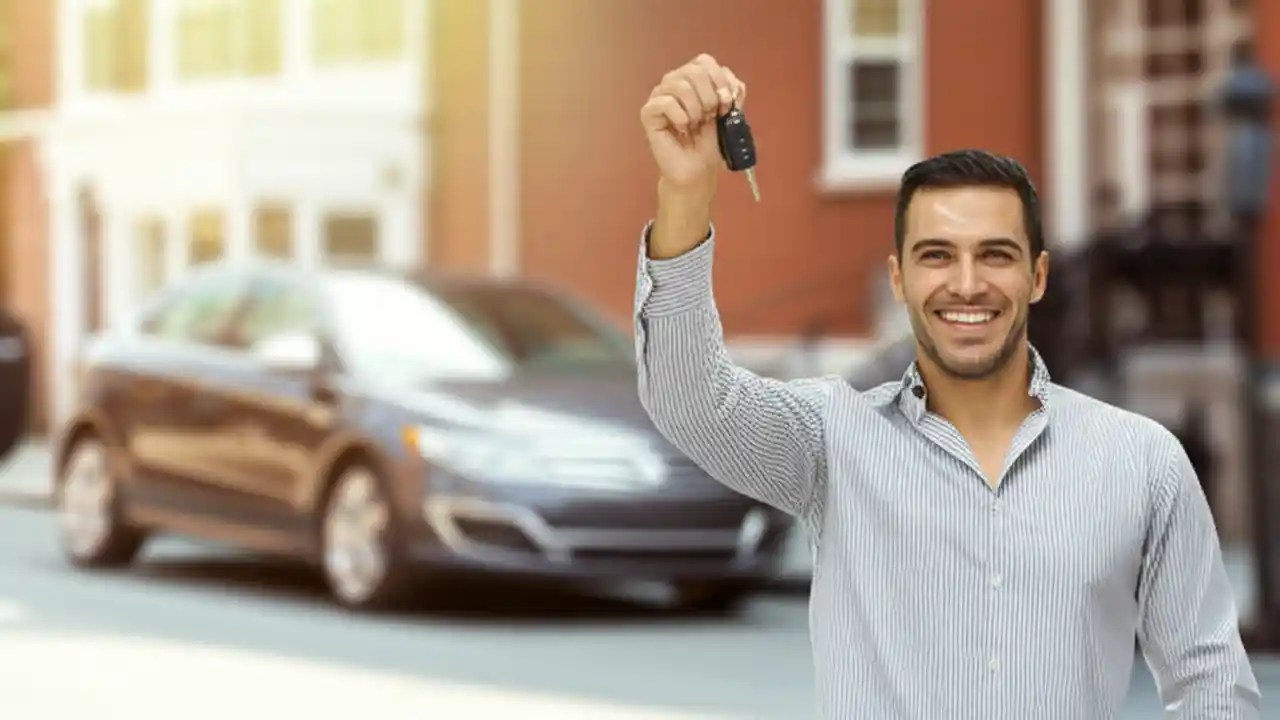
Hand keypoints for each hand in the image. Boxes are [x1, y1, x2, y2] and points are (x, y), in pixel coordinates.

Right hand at [640, 53, 746, 191]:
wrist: (698, 170)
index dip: (719, 80)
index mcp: (693, 78)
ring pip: (679, 84)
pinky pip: (665, 102)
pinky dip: (680, 116)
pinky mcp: (649, 113)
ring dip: (695, 107)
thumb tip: (731, 86)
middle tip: (710, 116)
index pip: (704, 61)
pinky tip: (682, 129)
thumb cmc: (711, 142)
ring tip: (696, 124)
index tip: (727, 104)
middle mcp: (674, 82)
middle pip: (693, 70)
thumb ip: (734, 93)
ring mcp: (660, 96)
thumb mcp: (731, 113)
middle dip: (709, 95)